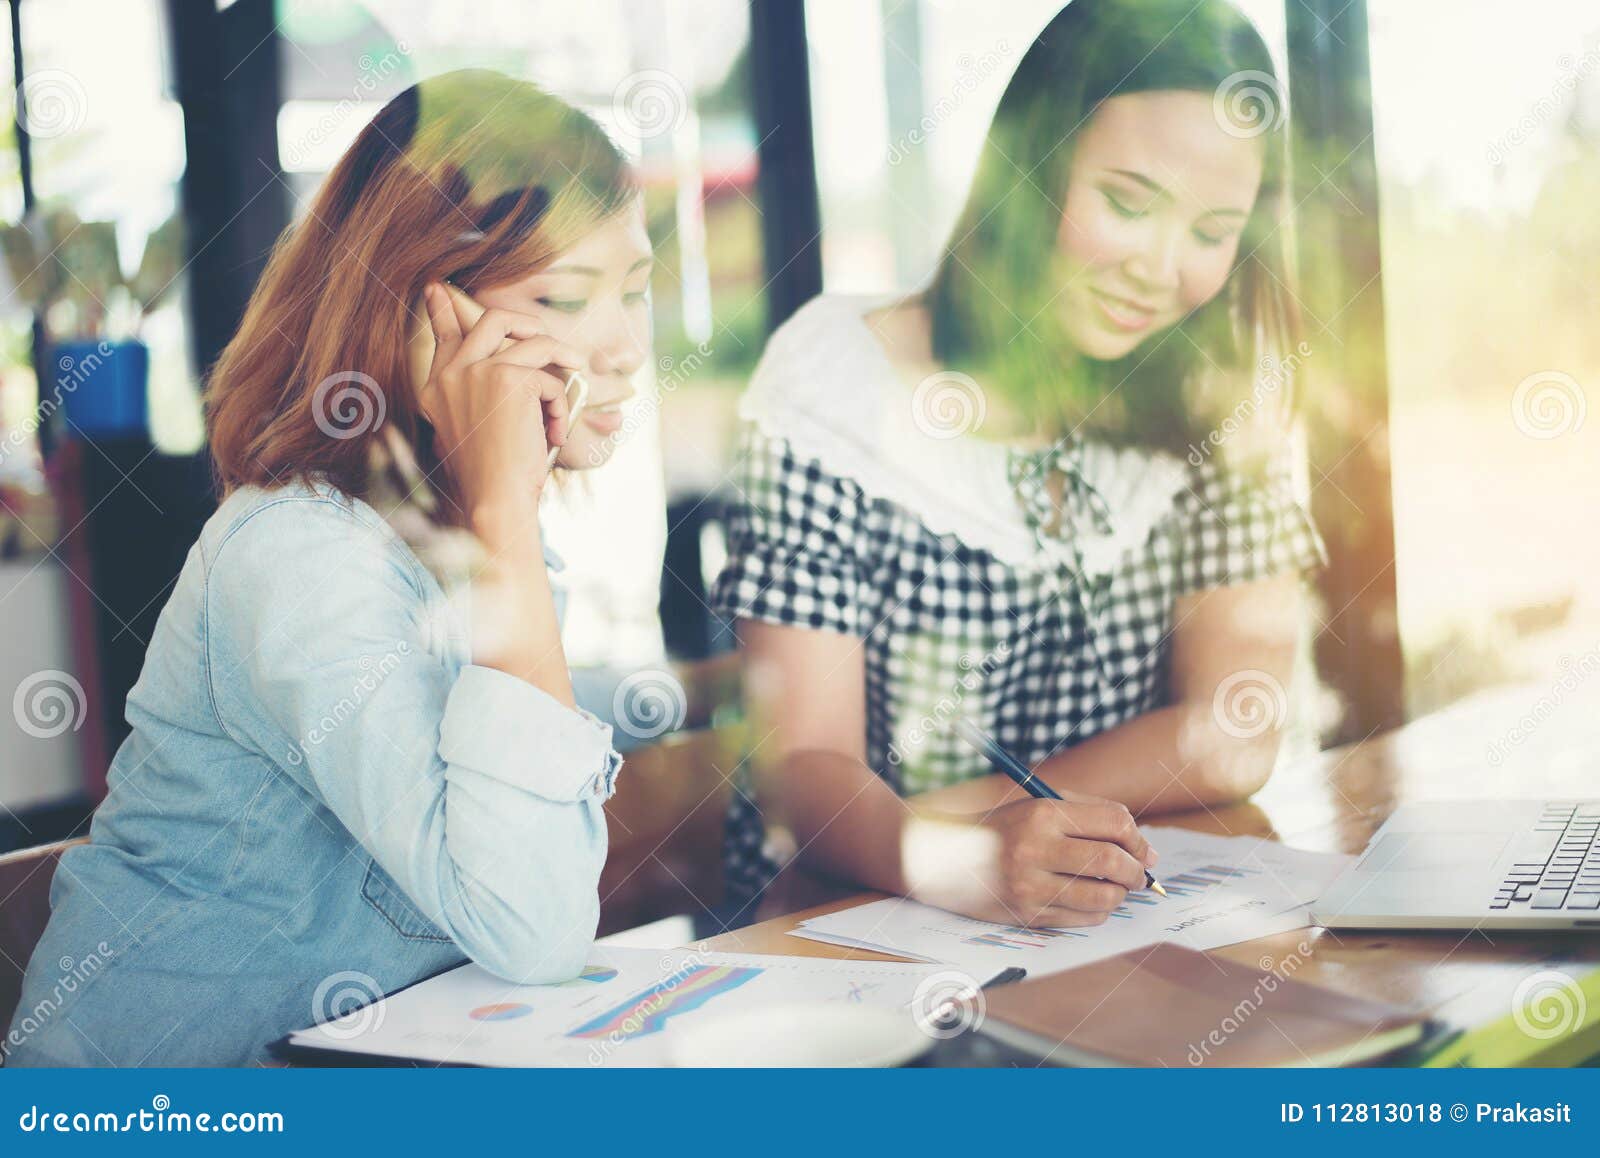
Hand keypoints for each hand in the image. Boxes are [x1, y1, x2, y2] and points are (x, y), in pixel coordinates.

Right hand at [417, 282, 582, 523]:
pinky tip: (554, 434)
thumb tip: (511, 367)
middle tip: (549, 339)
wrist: (495, 500)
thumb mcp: (476, 431)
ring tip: (576, 377)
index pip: (443, 337)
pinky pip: (551, 379)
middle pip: (492, 320)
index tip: (436, 289)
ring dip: (562, 359)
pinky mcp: (509, 380)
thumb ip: (482, 395)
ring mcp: (477, 373)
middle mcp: (451, 375)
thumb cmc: (491, 478)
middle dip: (527, 322)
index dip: (442, 311)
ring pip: (533, 341)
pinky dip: (560, 406)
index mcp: (437, 389)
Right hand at [959, 797, 1157, 927]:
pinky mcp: (1027, 915)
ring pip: (1103, 896)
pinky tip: (1089, 899)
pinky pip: (1083, 919)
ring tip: (1114, 886)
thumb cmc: (1005, 828)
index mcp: (1043, 814)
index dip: (1138, 839)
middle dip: (1137, 871)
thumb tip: (1145, 849)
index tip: (1144, 850)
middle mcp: (1036, 849)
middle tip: (1139, 874)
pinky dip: (1098, 911)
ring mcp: (1030, 886)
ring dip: (1119, 893)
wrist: (946, 858)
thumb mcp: (1040, 805)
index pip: (1114, 823)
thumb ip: (1092, 815)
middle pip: (1112, 861)